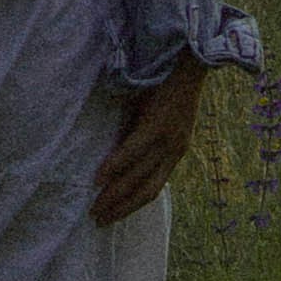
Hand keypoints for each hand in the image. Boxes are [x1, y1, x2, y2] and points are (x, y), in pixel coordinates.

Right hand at [92, 56, 207, 226]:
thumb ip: (139, 141)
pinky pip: (133, 151)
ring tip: (95, 206)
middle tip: (97, 219)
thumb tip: (114, 161)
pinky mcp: (158, 125)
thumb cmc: (164, 88)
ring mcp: (167, 140)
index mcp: (174, 153)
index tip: (111, 217)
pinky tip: (99, 177)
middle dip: (119, 208)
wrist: (185, 61)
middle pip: (144, 190)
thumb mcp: (154, 121)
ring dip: (114, 194)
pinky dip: (115, 166)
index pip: (152, 190)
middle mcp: (174, 152)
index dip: (130, 206)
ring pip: (138, 176)